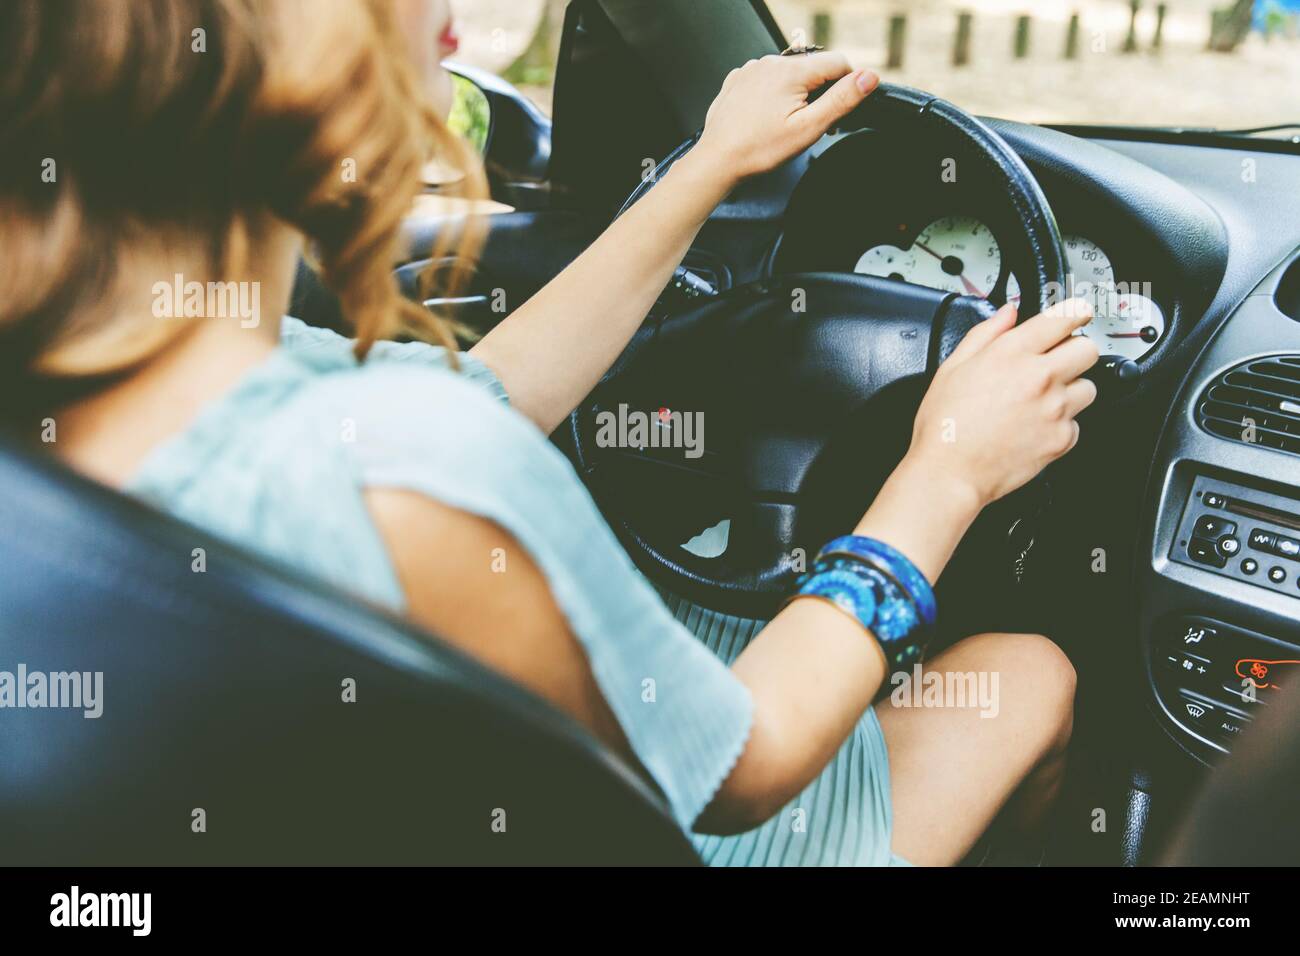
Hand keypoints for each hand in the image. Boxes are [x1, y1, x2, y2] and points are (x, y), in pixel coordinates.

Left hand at [694, 53, 877, 186]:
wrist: (717, 161)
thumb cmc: (758, 150)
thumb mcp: (808, 128)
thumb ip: (841, 100)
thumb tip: (869, 77)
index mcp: (791, 71)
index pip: (838, 63)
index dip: (847, 86)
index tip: (839, 111)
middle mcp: (770, 62)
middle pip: (813, 69)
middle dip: (819, 93)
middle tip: (810, 125)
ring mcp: (752, 69)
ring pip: (789, 75)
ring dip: (796, 95)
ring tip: (784, 125)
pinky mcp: (739, 80)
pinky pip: (767, 81)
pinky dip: (773, 96)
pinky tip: (766, 119)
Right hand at [905, 300, 1099, 509]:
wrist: (950, 472)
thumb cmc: (945, 425)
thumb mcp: (952, 367)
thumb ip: (986, 333)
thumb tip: (1008, 314)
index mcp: (1012, 353)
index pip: (1064, 318)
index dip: (1075, 312)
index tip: (1078, 315)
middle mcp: (1039, 377)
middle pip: (1088, 350)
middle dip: (1075, 352)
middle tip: (1057, 362)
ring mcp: (1055, 409)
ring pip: (1089, 387)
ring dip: (1071, 389)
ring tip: (1043, 401)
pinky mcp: (1062, 438)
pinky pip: (1077, 423)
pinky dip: (1062, 424)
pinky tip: (1035, 427)